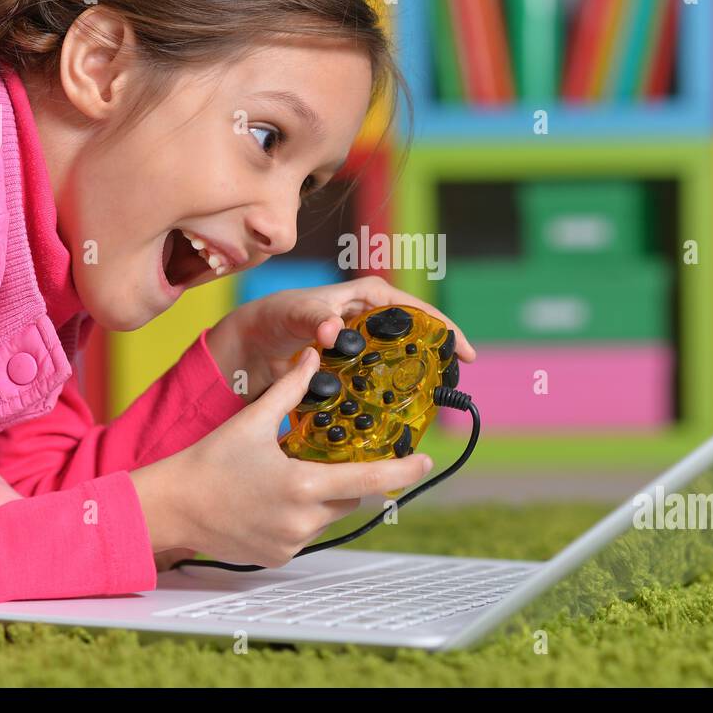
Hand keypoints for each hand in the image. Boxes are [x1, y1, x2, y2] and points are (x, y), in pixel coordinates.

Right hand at [129, 347, 433, 567]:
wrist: (172, 507)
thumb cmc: (208, 463)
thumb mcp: (252, 422)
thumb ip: (289, 390)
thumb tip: (311, 357)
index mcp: (302, 486)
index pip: (368, 479)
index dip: (401, 471)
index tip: (425, 462)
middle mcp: (302, 520)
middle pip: (347, 496)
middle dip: (343, 476)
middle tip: (321, 457)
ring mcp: (291, 543)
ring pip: (327, 515)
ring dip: (319, 496)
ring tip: (284, 476)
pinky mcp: (278, 557)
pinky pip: (304, 533)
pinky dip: (298, 515)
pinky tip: (269, 499)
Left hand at [204, 275, 476, 402]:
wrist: (248, 344)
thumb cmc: (273, 317)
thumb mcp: (294, 313)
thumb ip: (313, 318)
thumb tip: (334, 329)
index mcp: (368, 297)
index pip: (417, 310)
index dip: (444, 329)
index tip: (464, 354)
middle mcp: (371, 319)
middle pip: (415, 337)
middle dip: (435, 358)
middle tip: (452, 385)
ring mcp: (363, 346)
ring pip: (398, 362)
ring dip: (413, 381)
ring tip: (430, 404)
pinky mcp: (351, 368)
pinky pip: (377, 382)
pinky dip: (386, 397)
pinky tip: (394, 416)